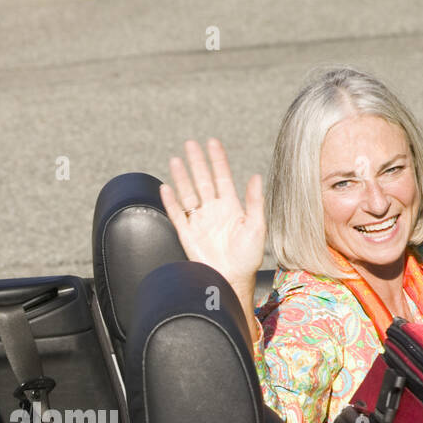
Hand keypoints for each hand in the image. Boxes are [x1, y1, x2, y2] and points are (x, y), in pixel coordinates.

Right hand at [160, 139, 265, 316]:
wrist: (232, 279)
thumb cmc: (248, 257)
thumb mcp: (257, 226)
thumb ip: (254, 201)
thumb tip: (255, 176)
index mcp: (231, 207)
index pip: (222, 177)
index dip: (217, 160)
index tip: (212, 142)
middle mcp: (213, 210)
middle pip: (202, 180)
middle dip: (197, 162)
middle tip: (190, 144)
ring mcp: (199, 221)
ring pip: (188, 193)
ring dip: (182, 177)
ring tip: (176, 159)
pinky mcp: (187, 234)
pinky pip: (177, 214)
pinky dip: (171, 201)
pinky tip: (166, 188)